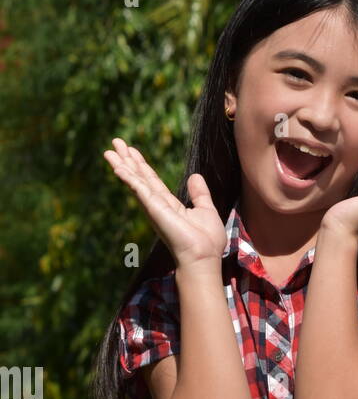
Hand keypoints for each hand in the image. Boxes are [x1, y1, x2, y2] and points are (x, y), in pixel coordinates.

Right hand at [103, 138, 225, 266]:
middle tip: (115, 142)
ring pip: (135, 181)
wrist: (204, 256)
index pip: (151, 180)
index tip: (131, 150)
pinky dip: (128, 178)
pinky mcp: (154, 209)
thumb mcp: (206, 210)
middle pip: (139, 177)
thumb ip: (199, 194)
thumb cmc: (207, 241)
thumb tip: (195, 176)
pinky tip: (118, 167)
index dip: (141, 165)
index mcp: (169, 205)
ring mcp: (154, 207)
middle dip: (127, 160)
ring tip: (109, 150)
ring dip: (122, 165)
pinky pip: (139, 190)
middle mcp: (157, 205)